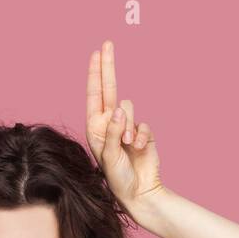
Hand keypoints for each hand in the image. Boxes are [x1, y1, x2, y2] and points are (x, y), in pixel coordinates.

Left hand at [85, 40, 163, 219]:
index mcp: (96, 128)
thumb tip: (118, 109)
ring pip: (129, 108)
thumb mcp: (109, 156)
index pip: (95, 95)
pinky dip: (141, 136)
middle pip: (110, 90)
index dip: (96, 74)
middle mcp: (110, 124)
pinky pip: (143, 124)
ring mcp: (127, 127)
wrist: (139, 193)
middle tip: (107, 44)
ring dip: (128, 127)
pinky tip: (137, 149)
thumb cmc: (118, 178)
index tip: (96, 54)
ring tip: (127, 146)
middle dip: (108, 67)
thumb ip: (113, 131)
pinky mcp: (143, 133)